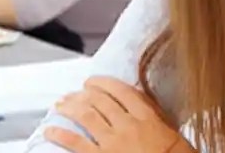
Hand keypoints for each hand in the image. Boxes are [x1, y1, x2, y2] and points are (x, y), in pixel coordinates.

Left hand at [45, 77, 190, 152]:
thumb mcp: (174, 136)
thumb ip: (158, 119)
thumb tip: (146, 106)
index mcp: (147, 119)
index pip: (121, 91)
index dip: (103, 83)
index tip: (94, 81)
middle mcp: (127, 126)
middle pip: (100, 100)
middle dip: (84, 93)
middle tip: (75, 92)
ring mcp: (112, 143)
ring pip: (85, 116)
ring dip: (69, 108)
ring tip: (61, 105)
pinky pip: (75, 143)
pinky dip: (60, 134)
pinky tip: (50, 130)